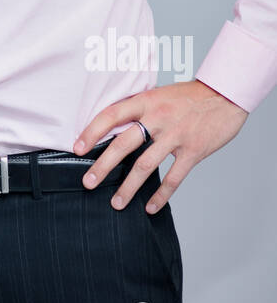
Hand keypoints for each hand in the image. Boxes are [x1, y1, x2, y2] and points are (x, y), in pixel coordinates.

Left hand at [73, 79, 247, 212]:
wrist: (225, 95)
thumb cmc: (189, 96)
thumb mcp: (159, 94)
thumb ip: (139, 109)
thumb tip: (113, 126)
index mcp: (146, 101)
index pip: (111, 115)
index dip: (92, 132)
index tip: (77, 149)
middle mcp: (158, 118)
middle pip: (123, 143)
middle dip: (103, 166)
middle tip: (87, 183)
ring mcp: (176, 135)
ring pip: (145, 166)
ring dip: (128, 187)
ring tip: (116, 203)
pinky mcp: (193, 151)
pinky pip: (174, 178)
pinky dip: (161, 195)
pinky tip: (150, 207)